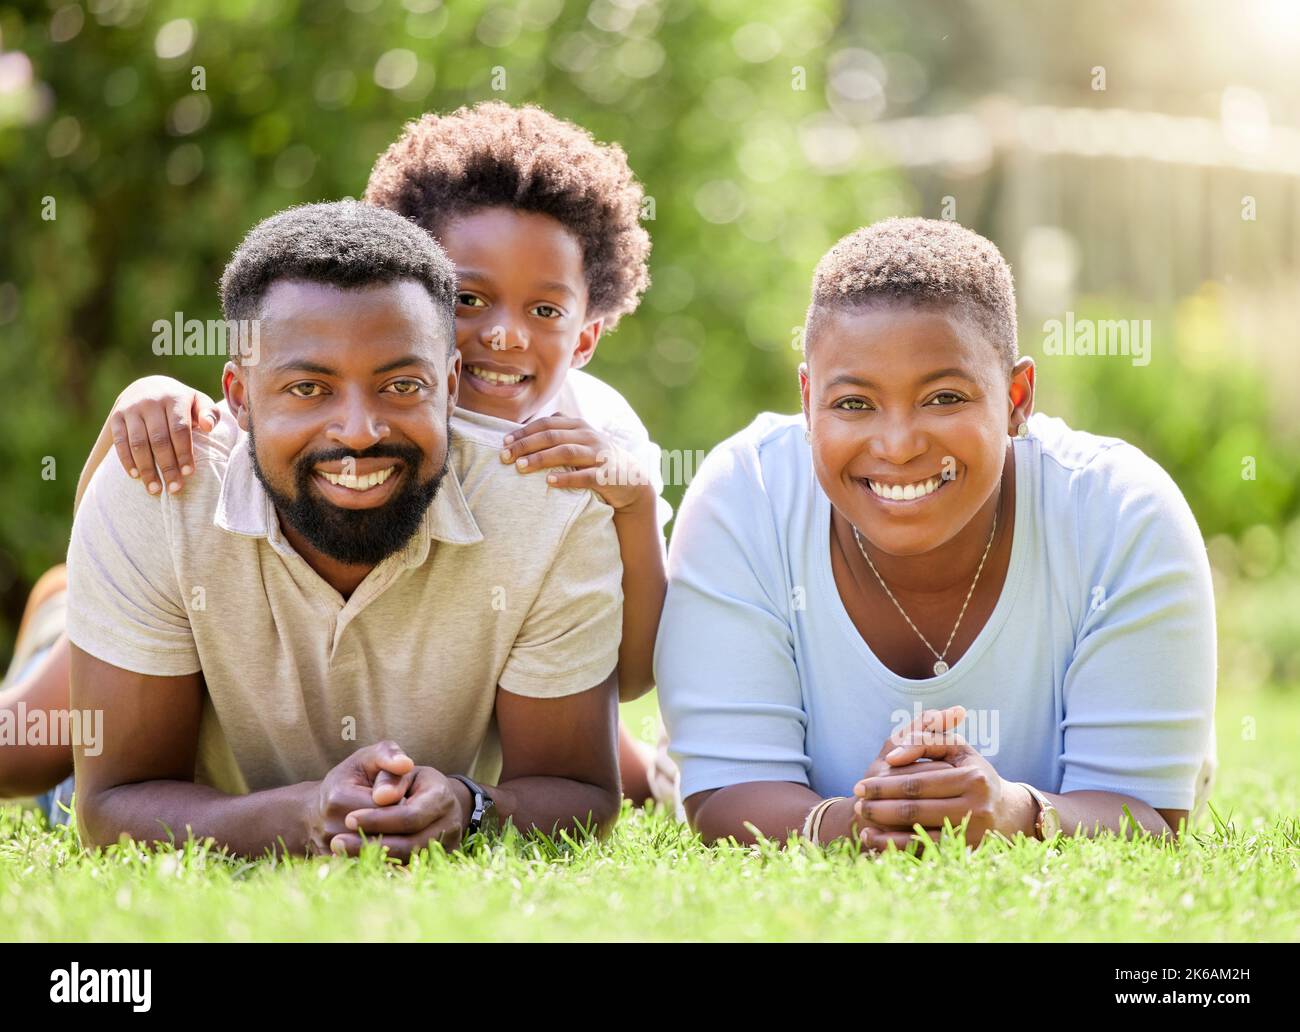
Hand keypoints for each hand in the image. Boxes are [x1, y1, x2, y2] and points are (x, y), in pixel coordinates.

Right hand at [109, 376, 218, 495]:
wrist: (149, 387)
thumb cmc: (182, 403)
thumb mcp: (199, 402)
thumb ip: (210, 413)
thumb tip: (209, 427)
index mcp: (175, 398)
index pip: (180, 430)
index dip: (184, 452)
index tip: (189, 473)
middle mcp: (151, 401)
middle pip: (159, 440)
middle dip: (167, 466)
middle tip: (174, 488)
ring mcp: (132, 409)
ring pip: (138, 443)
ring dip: (146, 469)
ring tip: (155, 490)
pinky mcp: (116, 416)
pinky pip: (120, 442)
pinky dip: (127, 460)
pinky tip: (135, 476)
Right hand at [306, 740, 414, 857]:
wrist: (321, 808)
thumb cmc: (350, 778)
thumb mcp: (367, 758)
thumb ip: (388, 755)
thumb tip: (406, 764)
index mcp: (338, 799)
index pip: (386, 807)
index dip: (403, 802)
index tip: (410, 797)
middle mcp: (331, 830)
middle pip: (384, 833)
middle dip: (402, 824)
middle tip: (411, 815)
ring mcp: (333, 852)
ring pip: (380, 851)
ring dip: (397, 841)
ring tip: (406, 828)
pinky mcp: (337, 867)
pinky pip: (371, 863)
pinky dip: (387, 854)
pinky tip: (395, 842)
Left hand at [329, 765, 470, 860]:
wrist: (428, 796)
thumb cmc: (404, 777)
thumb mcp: (394, 763)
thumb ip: (387, 767)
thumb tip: (380, 796)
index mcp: (441, 796)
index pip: (409, 815)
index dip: (378, 819)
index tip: (347, 818)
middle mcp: (449, 824)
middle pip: (409, 843)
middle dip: (371, 844)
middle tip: (336, 842)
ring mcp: (447, 847)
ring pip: (407, 861)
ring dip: (373, 859)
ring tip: (340, 853)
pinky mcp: (438, 862)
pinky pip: (407, 869)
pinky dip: (382, 866)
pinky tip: (356, 861)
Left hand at [500, 414, 654, 513]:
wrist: (631, 479)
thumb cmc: (596, 460)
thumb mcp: (580, 440)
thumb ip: (558, 432)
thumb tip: (522, 431)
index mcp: (579, 426)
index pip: (547, 424)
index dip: (524, 431)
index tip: (504, 441)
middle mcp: (589, 436)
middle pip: (552, 436)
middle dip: (526, 445)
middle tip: (505, 456)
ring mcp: (599, 454)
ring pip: (566, 452)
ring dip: (541, 459)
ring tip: (521, 467)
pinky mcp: (607, 475)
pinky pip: (585, 476)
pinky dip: (566, 478)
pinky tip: (549, 481)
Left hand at [854, 717, 1026, 851]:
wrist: (1005, 813)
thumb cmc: (972, 773)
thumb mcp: (955, 748)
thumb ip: (924, 739)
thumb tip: (893, 757)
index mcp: (973, 778)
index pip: (918, 782)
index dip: (885, 785)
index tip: (860, 786)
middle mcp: (977, 808)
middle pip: (916, 809)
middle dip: (880, 807)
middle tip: (857, 804)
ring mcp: (974, 834)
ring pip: (919, 833)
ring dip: (885, 830)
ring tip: (861, 822)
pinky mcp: (968, 853)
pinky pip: (926, 852)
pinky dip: (897, 848)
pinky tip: (874, 840)